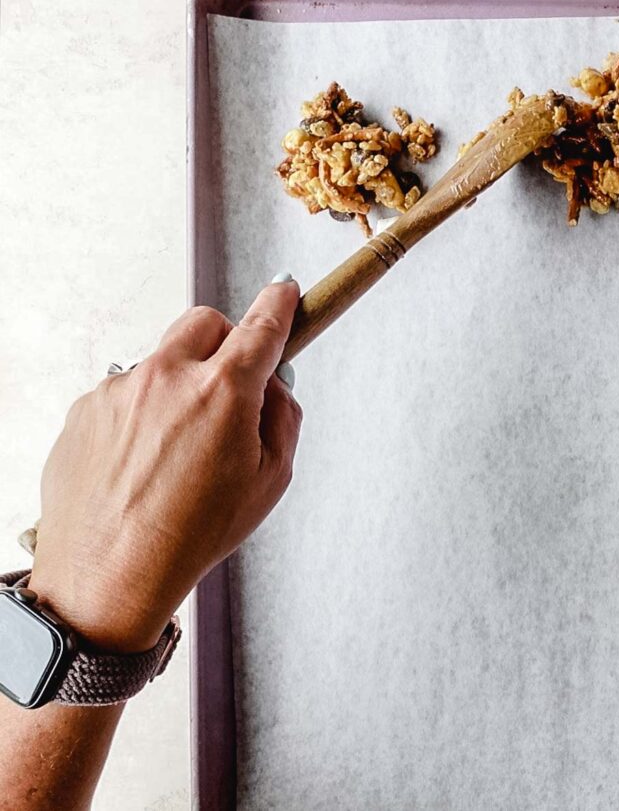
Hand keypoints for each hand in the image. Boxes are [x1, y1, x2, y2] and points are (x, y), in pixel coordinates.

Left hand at [28, 277, 302, 652]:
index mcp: (222, 392)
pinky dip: (142, 415)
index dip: (280, 303)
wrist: (110, 577)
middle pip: (205, 321)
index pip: (261, 326)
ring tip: (177, 452)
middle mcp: (166, 378)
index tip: (286, 290)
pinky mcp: (84, 410)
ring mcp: (118, 390)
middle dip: (225, 340)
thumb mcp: (270, 481)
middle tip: (232, 384)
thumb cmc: (194, 535)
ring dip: (180, 386)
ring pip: (162, 362)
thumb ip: (283, 419)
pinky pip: (125, 394)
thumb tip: (273, 385)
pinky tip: (143, 464)